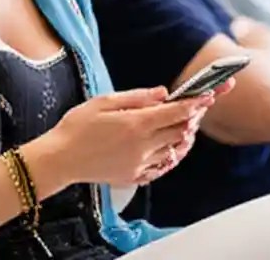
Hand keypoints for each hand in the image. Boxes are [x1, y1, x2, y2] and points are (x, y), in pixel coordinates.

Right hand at [27, 87, 215, 187]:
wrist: (60, 159)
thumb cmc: (77, 126)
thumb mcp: (104, 101)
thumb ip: (137, 97)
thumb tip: (164, 93)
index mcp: (135, 124)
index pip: (176, 112)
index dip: (196, 103)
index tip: (209, 95)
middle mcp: (142, 146)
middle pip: (180, 130)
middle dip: (193, 117)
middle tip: (199, 106)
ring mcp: (139, 164)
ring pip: (175, 150)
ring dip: (185, 137)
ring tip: (188, 125)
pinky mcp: (134, 177)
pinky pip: (163, 168)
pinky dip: (173, 156)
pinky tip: (173, 148)